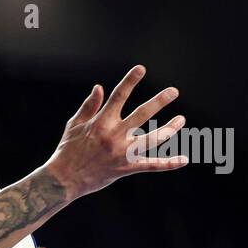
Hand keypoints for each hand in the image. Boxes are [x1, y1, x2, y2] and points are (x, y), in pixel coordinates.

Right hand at [46, 65, 186, 198]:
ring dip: (169, 129)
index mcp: (101, 123)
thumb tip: (99, 87)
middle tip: (173, 91)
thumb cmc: (67, 150)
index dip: (130, 81)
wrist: (64, 179)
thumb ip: (89, 106)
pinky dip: (168, 164)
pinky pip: (151, 165)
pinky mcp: (126, 168)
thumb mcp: (74, 124)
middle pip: (142, 115)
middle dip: (159, 101)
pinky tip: (183, 160)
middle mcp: (114, 136)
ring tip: (181, 120)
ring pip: (152, 139)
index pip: (118, 96)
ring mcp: (122, 153)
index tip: (141, 69)